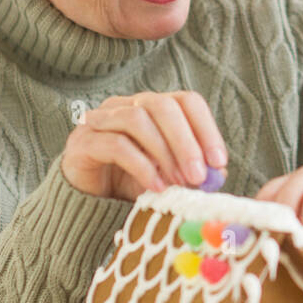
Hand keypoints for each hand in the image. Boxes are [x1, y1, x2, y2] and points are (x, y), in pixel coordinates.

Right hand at [60, 91, 226, 201]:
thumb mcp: (169, 177)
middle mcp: (127, 105)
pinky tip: (155, 186)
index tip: (219, 161)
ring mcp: (102, 119)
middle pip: (162, 105)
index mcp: (153, 107)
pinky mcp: (84, 141)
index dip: (206, 128)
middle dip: (186, 142)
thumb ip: (192, 172)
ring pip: (137, 118)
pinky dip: (141, 166)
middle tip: (198, 176)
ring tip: (177, 183)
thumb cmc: (132, 183)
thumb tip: (218, 172)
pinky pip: (115, 144)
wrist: (88, 202)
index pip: (186, 101)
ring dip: (164, 153)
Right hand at [256, 164, 302, 266]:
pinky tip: (265, 240)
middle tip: (290, 251)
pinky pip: (259, 203)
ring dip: (271, 224)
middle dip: (288, 225)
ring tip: (277, 248)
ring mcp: (289, 178)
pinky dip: (259, 221)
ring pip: (271, 197)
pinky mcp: (273, 189)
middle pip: (290, 194)